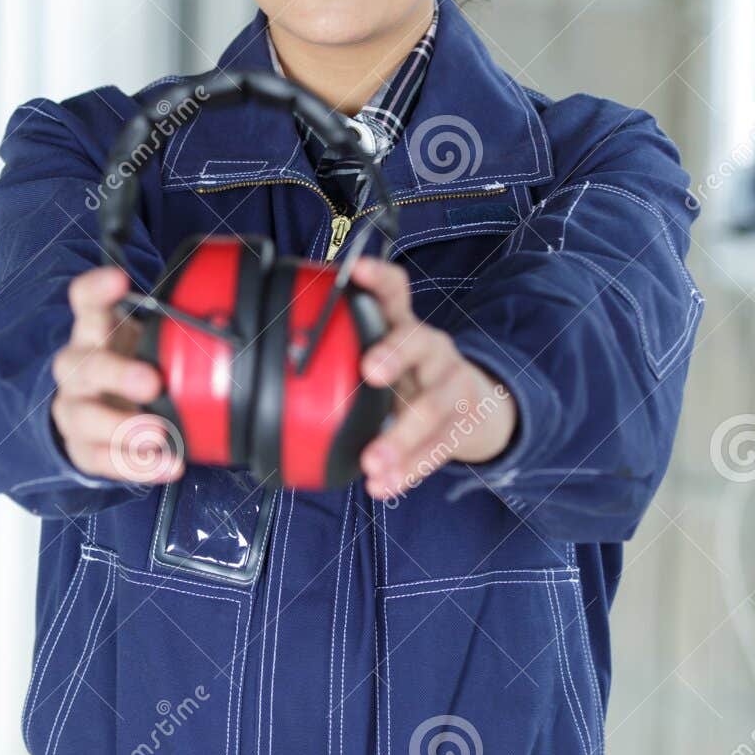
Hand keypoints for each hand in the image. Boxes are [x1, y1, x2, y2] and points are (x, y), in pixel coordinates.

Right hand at [50, 266, 185, 482]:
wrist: (97, 417)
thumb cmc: (130, 369)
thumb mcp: (144, 343)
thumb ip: (173, 335)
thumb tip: (230, 326)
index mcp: (94, 333)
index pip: (85, 302)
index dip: (97, 289)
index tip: (118, 280)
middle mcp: (78, 368)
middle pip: (86, 366)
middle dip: (119, 374)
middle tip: (152, 382)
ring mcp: (74, 408)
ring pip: (86, 417)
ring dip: (124, 427)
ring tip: (158, 434)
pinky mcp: (80, 447)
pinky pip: (101, 459)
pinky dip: (135, 465)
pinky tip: (164, 463)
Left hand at [351, 255, 516, 498]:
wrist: (473, 404)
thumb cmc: (408, 376)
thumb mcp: (386, 352)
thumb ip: (349, 350)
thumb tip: (281, 357)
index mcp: (405, 326)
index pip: (396, 292)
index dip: (379, 278)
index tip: (356, 270)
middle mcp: (432, 349)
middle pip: (419, 343)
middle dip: (395, 355)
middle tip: (370, 371)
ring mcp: (452, 387)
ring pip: (432, 408)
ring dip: (401, 437)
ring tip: (372, 460)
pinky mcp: (461, 425)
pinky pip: (437, 450)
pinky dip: (409, 470)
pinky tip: (384, 484)